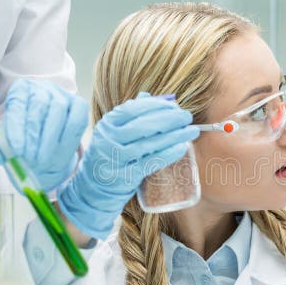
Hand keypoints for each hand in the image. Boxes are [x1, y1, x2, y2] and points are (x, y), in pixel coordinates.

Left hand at [0, 79, 87, 191]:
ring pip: (59, 110)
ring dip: (50, 138)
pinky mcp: (79, 105)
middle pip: (39, 104)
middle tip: (30, 158)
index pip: (17, 104)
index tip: (16, 149)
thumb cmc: (26, 139)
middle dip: (34, 135)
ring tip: (43, 160)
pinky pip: (77, 119)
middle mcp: (42, 87)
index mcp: (19, 90)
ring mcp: (63, 94)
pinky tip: (61, 153)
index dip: (17, 128)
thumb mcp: (10, 143)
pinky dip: (69, 138)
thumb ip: (1, 150)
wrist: (46, 139)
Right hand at [56, 93, 198, 238]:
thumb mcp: (115, 131)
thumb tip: (156, 97)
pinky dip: (168, 154)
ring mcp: (116, 158)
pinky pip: (150, 162)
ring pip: (150, 143)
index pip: (134, 109)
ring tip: (191, 131)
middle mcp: (109, 139)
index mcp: (108, 123)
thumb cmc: (111, 153)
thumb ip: (133, 114)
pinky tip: (181, 148)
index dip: (156, 106)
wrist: (94, 186)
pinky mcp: (125, 175)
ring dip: (174, 136)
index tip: (174, 106)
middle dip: (170, 119)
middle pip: (144, 125)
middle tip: (187, 117)